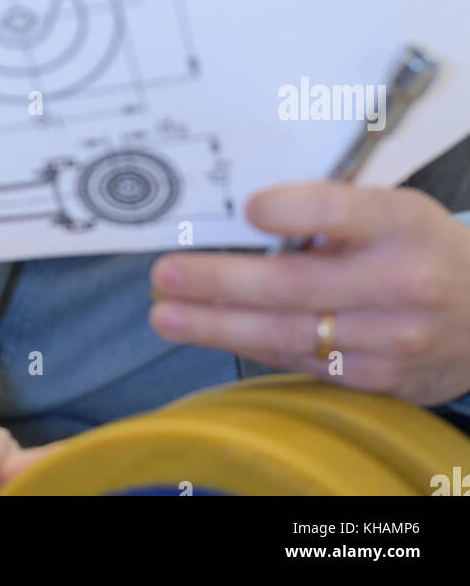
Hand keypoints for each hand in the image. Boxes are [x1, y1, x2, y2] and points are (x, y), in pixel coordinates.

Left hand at [149, 181, 469, 405]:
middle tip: (166, 275)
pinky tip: (211, 333)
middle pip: (297, 285)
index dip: (293, 210)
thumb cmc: (421, 246)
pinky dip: (252, 346)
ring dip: (219, 325)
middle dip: (221, 282)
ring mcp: (389, 339)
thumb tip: (247, 211)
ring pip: (291, 333)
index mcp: (400, 223)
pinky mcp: (378, 379)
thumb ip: (333, 209)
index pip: (342, 211)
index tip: (247, 207)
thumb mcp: (392, 208)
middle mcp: (398, 283)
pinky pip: (303, 361)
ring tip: (167, 314)